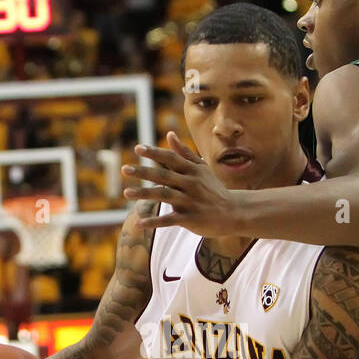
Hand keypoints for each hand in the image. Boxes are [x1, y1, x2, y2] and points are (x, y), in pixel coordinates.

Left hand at [123, 132, 244, 235]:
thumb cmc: (214, 189)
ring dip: (144, 194)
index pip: (171, 158)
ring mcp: (191, 202)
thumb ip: (184, 152)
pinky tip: (139, 223)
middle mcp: (191, 184)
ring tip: (126, 193)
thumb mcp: (201, 168)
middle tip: (124, 169)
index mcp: (192, 170)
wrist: (233, 212)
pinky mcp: (191, 219)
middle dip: (143, 172)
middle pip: (164, 176)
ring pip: (164, 196)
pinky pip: (170, 220)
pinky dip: (155, 221)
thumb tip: (169, 134)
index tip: (137, 148)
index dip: (154, 153)